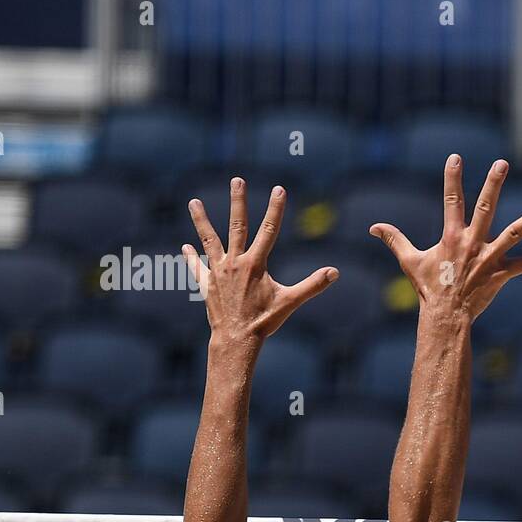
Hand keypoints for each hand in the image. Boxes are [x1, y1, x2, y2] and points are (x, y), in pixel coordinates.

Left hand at [183, 178, 337, 342]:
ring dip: (201, 220)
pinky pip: (197, 267)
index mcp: (255, 264)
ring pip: (209, 240)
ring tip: (194, 202)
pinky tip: (186, 246)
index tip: (279, 189)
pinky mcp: (207, 284)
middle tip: (237, 181)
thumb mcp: (291, 302)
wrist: (236, 340)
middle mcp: (235, 262)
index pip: (269, 230)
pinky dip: (192, 257)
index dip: (275, 209)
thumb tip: (334, 272)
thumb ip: (312, 285)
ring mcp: (218, 272)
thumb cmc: (265, 321)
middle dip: (238, 202)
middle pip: (236, 226)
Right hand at [370, 154, 521, 322]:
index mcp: (451, 236)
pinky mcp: (501, 275)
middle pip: (485, 208)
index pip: (451, 200)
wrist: (444, 316)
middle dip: (493, 184)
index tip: (456, 157)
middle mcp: (472, 243)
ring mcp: (489, 258)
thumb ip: (394, 240)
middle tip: (502, 163)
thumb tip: (373, 227)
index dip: (452, 178)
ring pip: (514, 233)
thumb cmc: (428, 288)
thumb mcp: (410, 261)